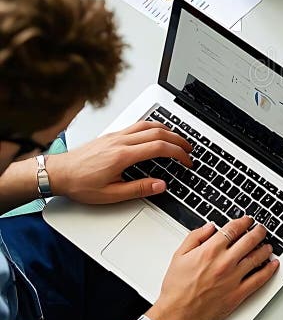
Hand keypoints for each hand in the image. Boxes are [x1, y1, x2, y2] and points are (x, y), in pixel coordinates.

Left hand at [46, 121, 192, 203]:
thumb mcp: (110, 194)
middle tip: (189, 149)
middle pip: (158, 133)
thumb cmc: (79, 184)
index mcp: (123, 156)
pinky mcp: (112, 135)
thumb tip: (160, 185)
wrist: (57, 173)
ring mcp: (116, 135)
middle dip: (178, 140)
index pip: (159, 148)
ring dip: (168, 131)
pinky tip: (156, 133)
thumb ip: (138, 189)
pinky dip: (154, 127)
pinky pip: (138, 125)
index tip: (186, 160)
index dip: (178, 153)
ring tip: (178, 139)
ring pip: (149, 125)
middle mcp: (121, 141)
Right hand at [150, 216, 278, 319]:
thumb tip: (210, 227)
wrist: (176, 316)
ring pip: (257, 257)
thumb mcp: (179, 256)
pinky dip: (269, 270)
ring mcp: (233, 278)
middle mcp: (224, 263)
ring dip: (265, 248)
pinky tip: (273, 264)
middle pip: (250, 240)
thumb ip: (195, 237)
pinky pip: (259, 279)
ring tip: (268, 245)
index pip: (233, 229)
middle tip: (261, 229)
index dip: (244, 221)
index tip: (248, 220)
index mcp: (210, 251)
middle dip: (258, 231)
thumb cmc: (176, 289)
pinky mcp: (238, 294)